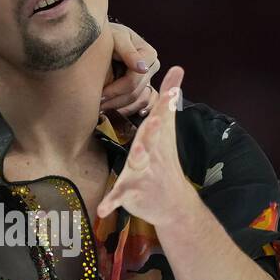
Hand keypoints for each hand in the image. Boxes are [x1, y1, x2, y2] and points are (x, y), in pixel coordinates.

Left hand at [95, 65, 197, 226]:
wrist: (173, 202)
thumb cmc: (165, 159)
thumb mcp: (167, 129)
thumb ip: (168, 98)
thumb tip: (177, 68)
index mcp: (157, 138)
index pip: (161, 119)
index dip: (166, 106)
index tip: (171, 92)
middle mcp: (151, 155)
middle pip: (151, 141)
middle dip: (154, 132)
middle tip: (158, 121)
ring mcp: (142, 175)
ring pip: (137, 166)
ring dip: (137, 161)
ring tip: (137, 155)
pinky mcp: (131, 193)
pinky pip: (118, 197)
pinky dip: (110, 203)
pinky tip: (102, 211)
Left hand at [102, 22, 160, 118]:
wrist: (103, 40)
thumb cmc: (107, 36)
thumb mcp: (115, 37)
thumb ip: (128, 51)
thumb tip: (142, 68)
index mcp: (149, 55)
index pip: (133, 80)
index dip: (115, 90)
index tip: (99, 94)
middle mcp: (152, 68)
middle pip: (136, 93)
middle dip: (115, 101)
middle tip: (96, 106)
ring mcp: (149, 79)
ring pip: (139, 102)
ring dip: (120, 108)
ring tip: (102, 110)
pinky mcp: (145, 88)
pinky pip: (143, 105)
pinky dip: (131, 111)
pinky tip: (119, 115)